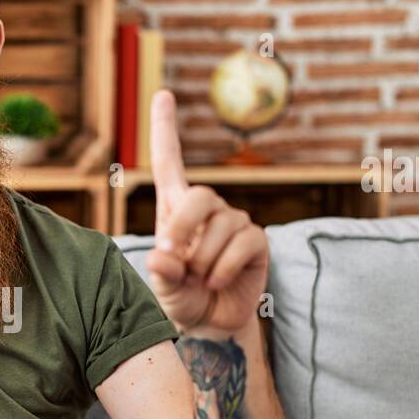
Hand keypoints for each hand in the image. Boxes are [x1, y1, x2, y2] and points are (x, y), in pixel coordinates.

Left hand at [144, 88, 268, 333]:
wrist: (212, 324)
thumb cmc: (182, 299)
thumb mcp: (164, 289)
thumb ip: (162, 275)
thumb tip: (162, 257)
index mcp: (175, 210)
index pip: (170, 164)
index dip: (164, 130)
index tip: (162, 94)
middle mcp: (207, 210)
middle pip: (198, 196)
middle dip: (182, 228)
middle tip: (175, 257)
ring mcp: (234, 222)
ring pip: (221, 225)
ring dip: (204, 259)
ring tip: (200, 279)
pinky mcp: (256, 241)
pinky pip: (242, 243)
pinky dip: (223, 267)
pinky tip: (217, 281)